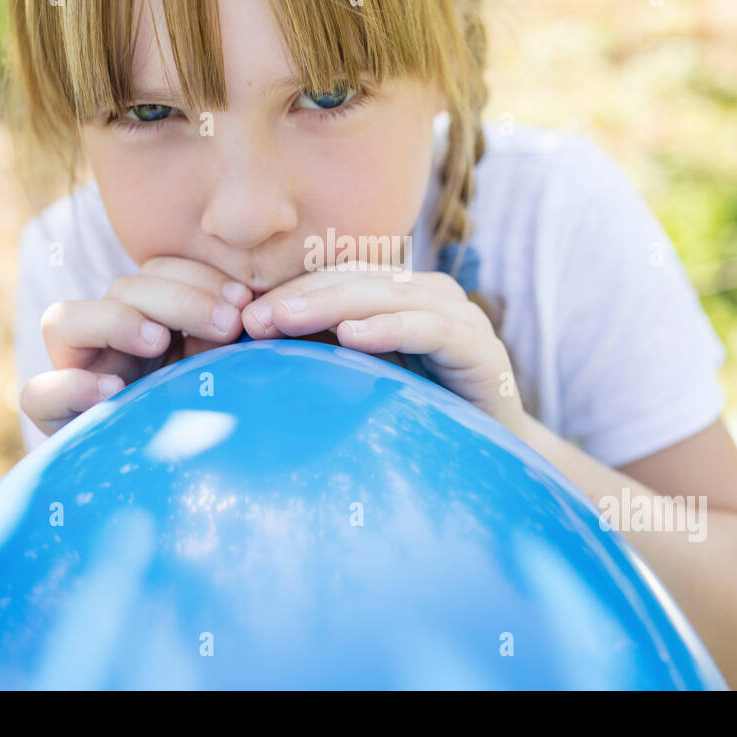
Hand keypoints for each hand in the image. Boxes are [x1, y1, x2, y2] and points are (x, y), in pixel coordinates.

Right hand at [19, 256, 249, 436]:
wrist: (192, 492)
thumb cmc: (229, 423)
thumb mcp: (235, 372)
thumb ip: (235, 339)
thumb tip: (253, 309)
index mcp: (155, 320)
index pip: (159, 270)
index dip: (199, 275)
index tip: (245, 302)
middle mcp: (111, 343)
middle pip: (121, 289)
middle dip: (178, 297)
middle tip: (227, 325)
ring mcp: (79, 376)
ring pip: (62, 321)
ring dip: (115, 321)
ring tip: (158, 341)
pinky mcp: (59, 420)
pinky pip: (38, 395)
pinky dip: (70, 387)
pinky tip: (114, 393)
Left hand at [241, 268, 525, 433]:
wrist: (493, 458)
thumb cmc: (420, 416)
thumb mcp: (364, 378)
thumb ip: (324, 353)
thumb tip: (251, 344)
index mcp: (402, 293)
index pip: (337, 278)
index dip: (290, 291)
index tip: (243, 318)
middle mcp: (431, 294)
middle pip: (355, 280)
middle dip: (300, 297)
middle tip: (253, 320)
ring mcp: (459, 316)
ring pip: (386, 296)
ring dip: (330, 306)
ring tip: (284, 321)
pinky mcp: (480, 346)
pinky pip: (429, 329)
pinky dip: (388, 328)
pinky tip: (351, 336)